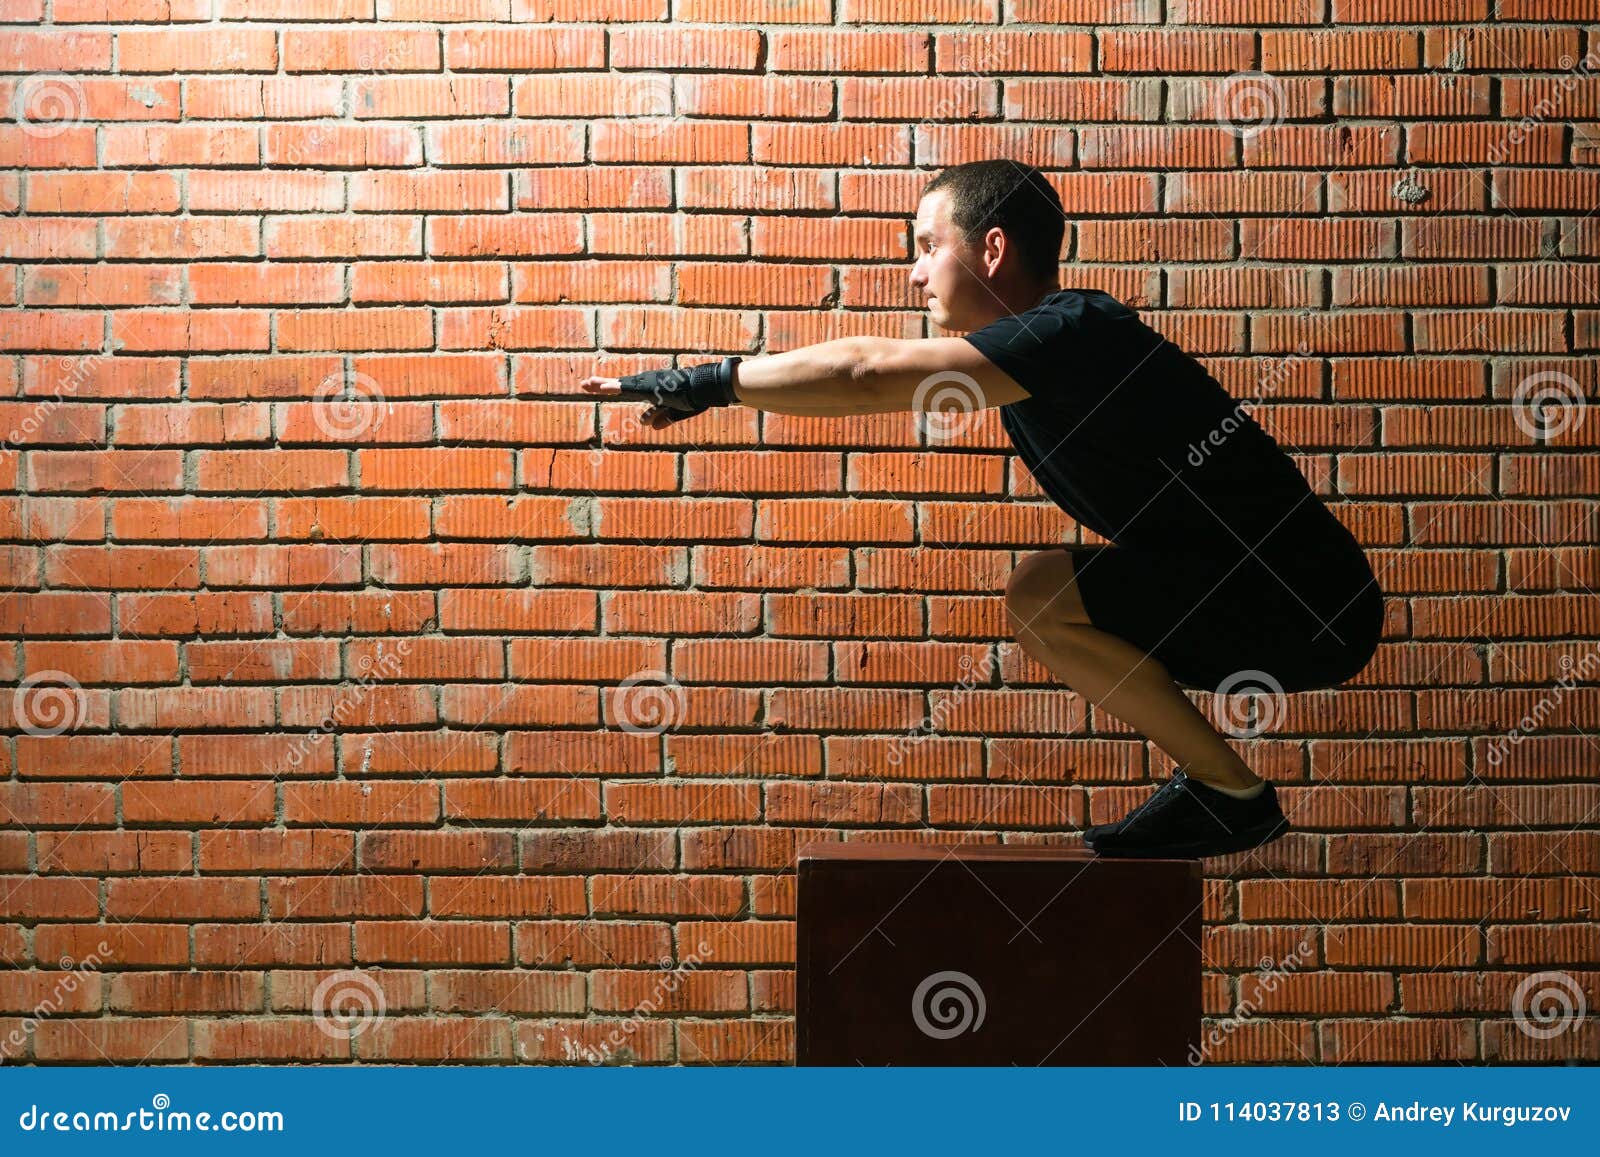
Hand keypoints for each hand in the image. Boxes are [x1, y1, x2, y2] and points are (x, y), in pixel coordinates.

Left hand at [581, 359, 740, 430]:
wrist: (703, 389)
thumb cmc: (694, 399)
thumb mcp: (676, 413)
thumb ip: (662, 418)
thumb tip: (649, 426)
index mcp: (653, 390)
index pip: (629, 390)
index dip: (614, 389)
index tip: (599, 387)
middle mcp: (648, 385)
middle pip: (621, 385)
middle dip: (602, 385)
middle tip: (584, 384)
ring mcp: (648, 384)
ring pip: (621, 385)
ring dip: (603, 385)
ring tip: (586, 384)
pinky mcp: (650, 387)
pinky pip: (629, 388)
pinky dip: (615, 387)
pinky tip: (602, 387)